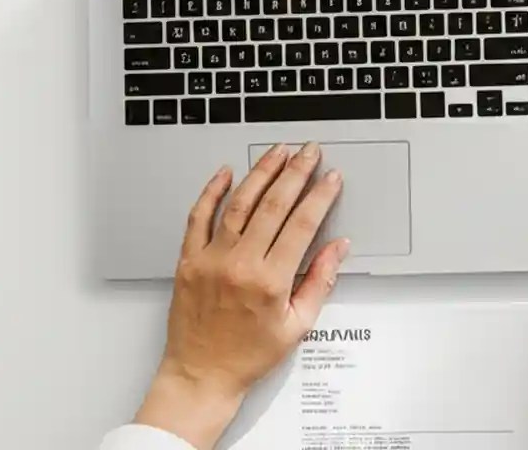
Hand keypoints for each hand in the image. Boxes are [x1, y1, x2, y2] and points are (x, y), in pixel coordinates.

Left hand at [134, 143, 349, 449]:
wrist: (201, 374)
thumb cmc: (247, 356)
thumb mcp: (297, 326)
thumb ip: (319, 282)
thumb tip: (338, 248)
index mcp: (270, 281)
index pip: (302, 224)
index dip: (319, 196)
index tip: (331, 178)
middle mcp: (240, 264)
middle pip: (274, 205)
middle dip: (296, 173)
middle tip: (309, 152)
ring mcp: (211, 259)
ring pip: (239, 203)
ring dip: (261, 173)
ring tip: (278, 152)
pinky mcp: (189, 260)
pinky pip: (198, 217)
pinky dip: (212, 191)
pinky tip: (225, 173)